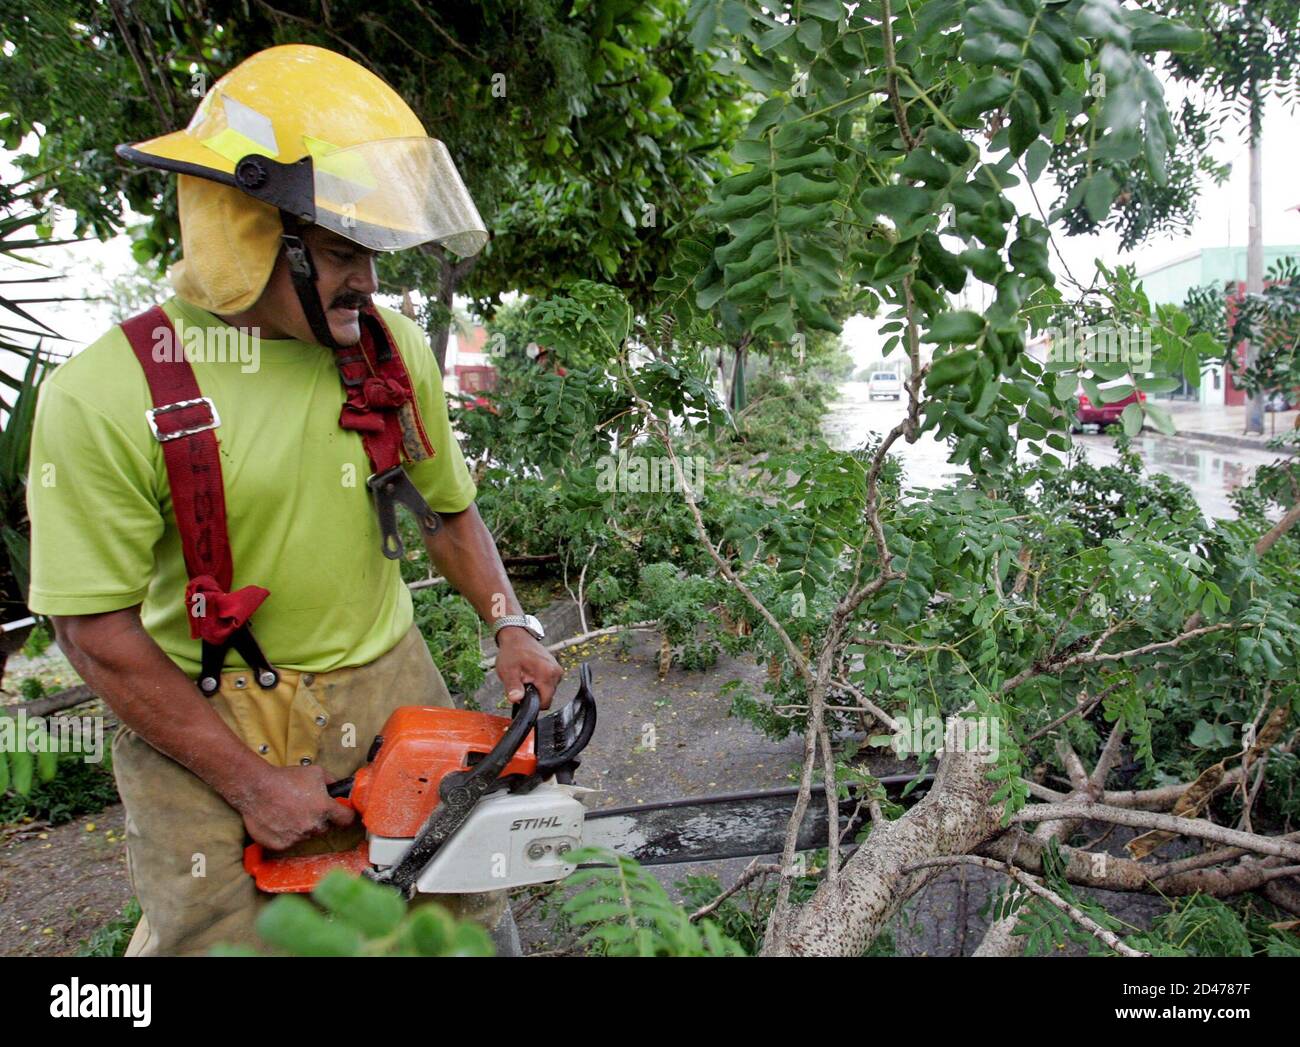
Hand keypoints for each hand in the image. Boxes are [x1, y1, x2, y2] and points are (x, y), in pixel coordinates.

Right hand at [236, 764, 355, 851]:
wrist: (257, 788)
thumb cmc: (285, 779)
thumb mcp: (315, 772)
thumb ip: (331, 782)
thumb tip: (339, 790)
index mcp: (324, 808)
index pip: (347, 819)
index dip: (346, 816)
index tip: (343, 815)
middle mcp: (313, 825)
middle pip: (325, 827)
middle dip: (320, 819)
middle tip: (306, 807)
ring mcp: (297, 837)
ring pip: (307, 835)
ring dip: (302, 826)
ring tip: (289, 811)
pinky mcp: (282, 844)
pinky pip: (290, 842)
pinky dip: (287, 834)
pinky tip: (279, 820)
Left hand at [495, 627, 563, 709]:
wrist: (517, 637)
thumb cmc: (512, 652)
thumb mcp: (507, 671)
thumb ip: (513, 687)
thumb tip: (516, 700)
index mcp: (547, 674)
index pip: (545, 702)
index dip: (532, 703)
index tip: (523, 694)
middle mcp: (556, 672)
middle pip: (547, 697)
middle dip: (534, 694)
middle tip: (522, 681)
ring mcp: (557, 670)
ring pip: (548, 691)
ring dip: (537, 688)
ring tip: (526, 676)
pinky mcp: (556, 669)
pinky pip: (549, 683)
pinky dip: (540, 682)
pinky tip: (531, 673)